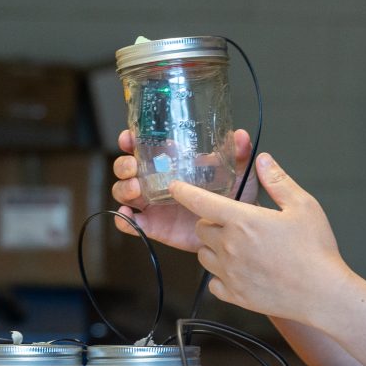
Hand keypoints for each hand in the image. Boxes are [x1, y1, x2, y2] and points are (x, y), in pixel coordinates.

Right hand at [110, 128, 254, 252]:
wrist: (237, 229)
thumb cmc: (236, 195)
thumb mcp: (238, 172)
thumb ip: (239, 154)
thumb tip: (241, 136)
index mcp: (172, 162)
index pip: (144, 146)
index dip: (131, 140)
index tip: (130, 138)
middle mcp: (158, 180)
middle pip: (126, 169)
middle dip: (123, 165)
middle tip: (133, 166)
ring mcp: (154, 204)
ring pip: (124, 193)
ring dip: (124, 189)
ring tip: (137, 189)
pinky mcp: (155, 226)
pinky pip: (132, 223)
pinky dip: (124, 220)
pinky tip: (128, 216)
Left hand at [170, 153, 353, 324]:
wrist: (322, 293)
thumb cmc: (315, 250)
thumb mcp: (303, 206)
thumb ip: (278, 181)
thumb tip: (263, 161)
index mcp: (243, 221)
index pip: (200, 202)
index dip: (184, 192)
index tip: (176, 188)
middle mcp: (229, 247)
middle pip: (201, 229)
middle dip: (212, 223)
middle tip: (235, 224)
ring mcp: (230, 273)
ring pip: (204, 256)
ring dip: (214, 248)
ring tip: (238, 248)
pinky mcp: (235, 295)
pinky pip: (213, 283)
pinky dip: (221, 276)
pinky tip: (240, 271)